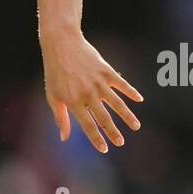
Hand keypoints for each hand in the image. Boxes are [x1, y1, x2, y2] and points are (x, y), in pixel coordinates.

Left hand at [41, 32, 143, 152]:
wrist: (61, 45)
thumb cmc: (55, 73)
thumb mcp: (53, 96)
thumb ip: (60, 118)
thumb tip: (64, 138)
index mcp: (73, 102)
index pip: (87, 125)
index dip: (96, 138)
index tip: (105, 149)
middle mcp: (87, 94)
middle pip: (104, 117)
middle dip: (113, 132)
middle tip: (121, 142)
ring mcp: (98, 82)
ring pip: (117, 103)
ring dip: (127, 116)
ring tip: (136, 126)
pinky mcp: (106, 71)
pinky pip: (122, 84)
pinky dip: (131, 91)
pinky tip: (139, 99)